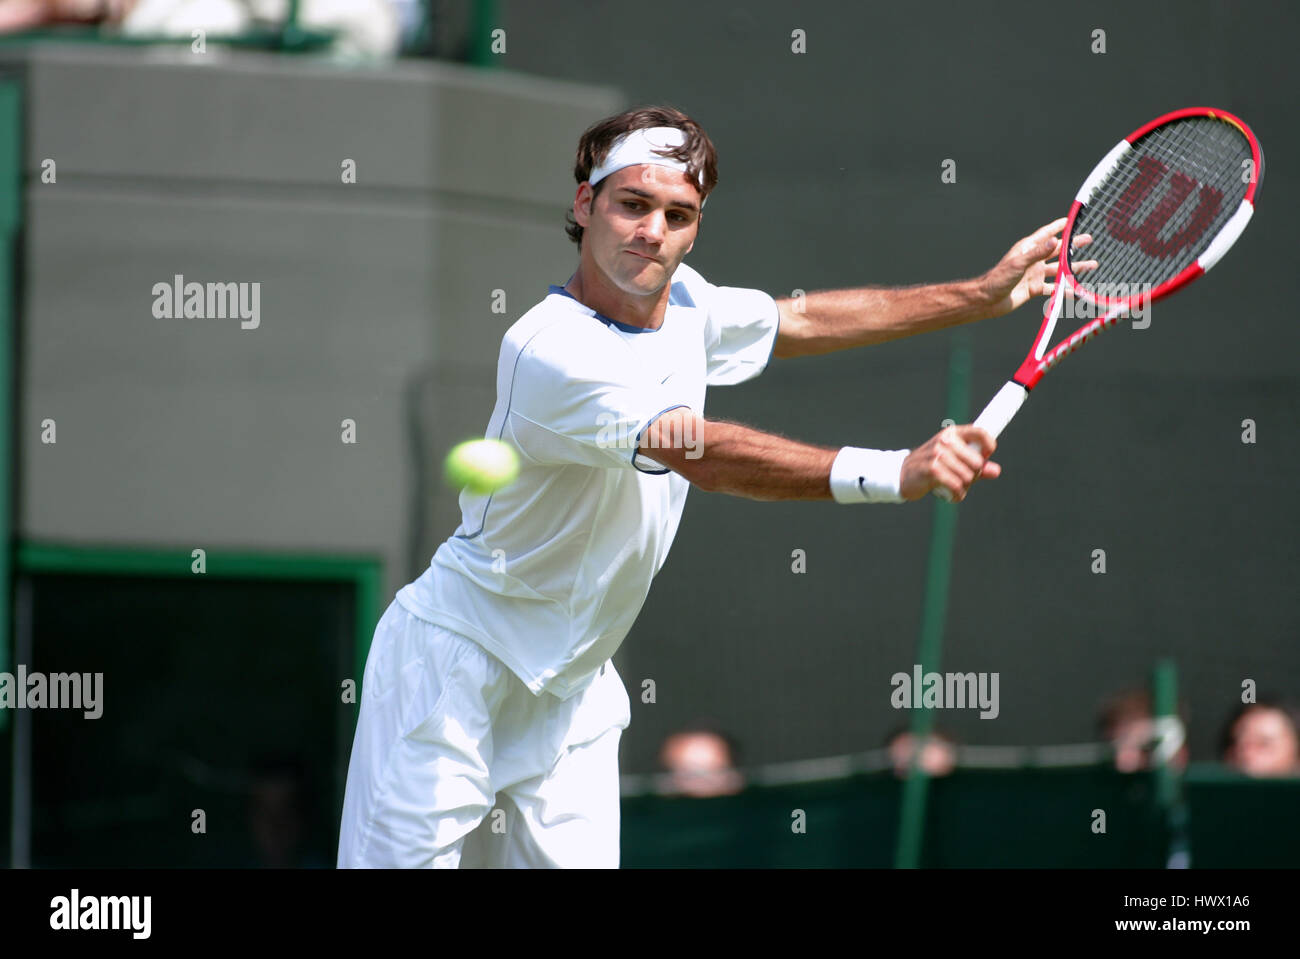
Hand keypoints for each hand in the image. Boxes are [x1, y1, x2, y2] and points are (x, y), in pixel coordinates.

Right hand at [900, 425, 999, 501]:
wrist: (901, 474)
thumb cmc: (930, 467)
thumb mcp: (953, 461)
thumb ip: (974, 465)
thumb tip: (996, 471)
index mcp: (952, 434)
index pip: (980, 433)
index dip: (989, 446)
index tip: (986, 457)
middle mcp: (945, 441)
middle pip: (977, 462)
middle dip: (974, 476)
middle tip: (963, 480)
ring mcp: (938, 454)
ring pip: (968, 476)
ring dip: (964, 487)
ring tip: (954, 487)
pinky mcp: (933, 469)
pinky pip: (957, 486)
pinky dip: (957, 495)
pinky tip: (951, 495)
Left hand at [979, 218, 1096, 317]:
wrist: (987, 300)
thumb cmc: (998, 278)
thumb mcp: (1019, 263)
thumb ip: (1038, 253)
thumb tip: (1056, 240)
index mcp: (1027, 248)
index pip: (1046, 233)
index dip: (1058, 226)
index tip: (1071, 220)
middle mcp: (1033, 260)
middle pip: (1057, 250)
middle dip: (1073, 246)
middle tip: (1088, 239)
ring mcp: (1034, 274)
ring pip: (1059, 270)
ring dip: (1075, 268)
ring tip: (1092, 265)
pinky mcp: (1034, 288)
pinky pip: (1054, 288)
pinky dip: (1065, 290)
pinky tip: (1077, 291)